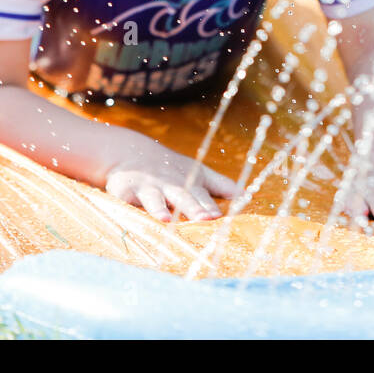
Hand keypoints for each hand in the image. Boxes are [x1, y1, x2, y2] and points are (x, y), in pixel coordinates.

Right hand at [104, 141, 238, 222]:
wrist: (131, 152)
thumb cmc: (172, 168)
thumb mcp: (198, 172)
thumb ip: (222, 185)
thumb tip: (246, 195)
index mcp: (191, 182)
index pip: (204, 197)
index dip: (213, 207)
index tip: (224, 219)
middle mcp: (171, 184)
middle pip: (184, 196)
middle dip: (194, 208)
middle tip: (206, 220)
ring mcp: (149, 187)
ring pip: (155, 199)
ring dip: (160, 208)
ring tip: (167, 219)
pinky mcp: (126, 191)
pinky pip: (127, 203)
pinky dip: (129, 210)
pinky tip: (129, 219)